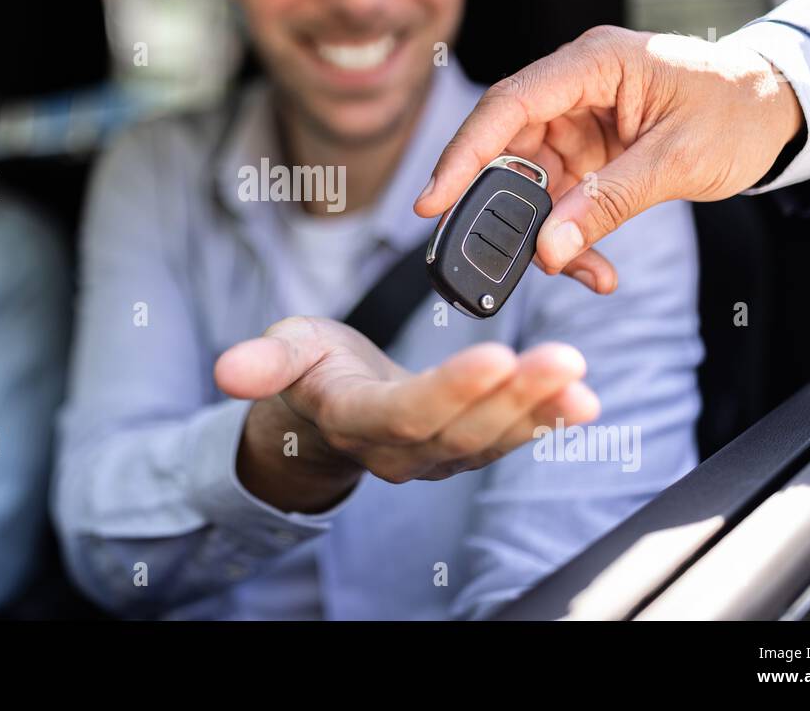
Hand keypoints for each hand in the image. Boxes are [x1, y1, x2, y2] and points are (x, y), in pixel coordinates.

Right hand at [215, 316, 597, 512]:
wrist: (323, 413)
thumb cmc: (308, 370)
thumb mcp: (283, 352)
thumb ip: (264, 362)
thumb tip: (227, 370)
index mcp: (355, 420)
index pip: (405, 412)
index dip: (449, 390)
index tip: (495, 356)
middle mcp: (400, 450)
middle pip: (462, 429)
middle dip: (517, 396)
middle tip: (565, 361)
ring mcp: (435, 456)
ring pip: (492, 439)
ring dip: (541, 413)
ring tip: (583, 385)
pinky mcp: (463, 446)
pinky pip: (507, 438)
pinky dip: (546, 421)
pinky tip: (583, 401)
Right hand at [413, 26, 802, 292]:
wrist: (781, 110)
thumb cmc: (739, 111)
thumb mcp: (677, 160)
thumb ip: (609, 202)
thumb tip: (549, 245)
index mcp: (594, 64)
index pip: (509, 105)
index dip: (466, 152)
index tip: (435, 199)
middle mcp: (576, 87)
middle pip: (509, 145)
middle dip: (502, 205)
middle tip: (494, 254)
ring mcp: (580, 121)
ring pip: (532, 180)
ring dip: (544, 230)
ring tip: (571, 267)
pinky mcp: (590, 151)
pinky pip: (561, 197)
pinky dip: (570, 233)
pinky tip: (590, 265)